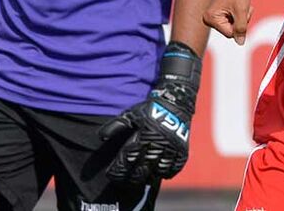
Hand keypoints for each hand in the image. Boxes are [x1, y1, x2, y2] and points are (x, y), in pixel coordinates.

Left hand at [100, 42, 200, 182]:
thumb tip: (101, 137)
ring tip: (142, 179)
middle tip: (125, 181)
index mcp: (143, 136)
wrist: (176, 102)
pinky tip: (160, 174)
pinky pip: (174, 167)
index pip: (127, 160)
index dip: (118, 170)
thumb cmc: (150, 109)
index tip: (111, 175)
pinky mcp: (182, 149)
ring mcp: (171, 148)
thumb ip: (116, 126)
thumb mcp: (131, 114)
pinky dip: (167, 173)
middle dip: (131, 178)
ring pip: (158, 171)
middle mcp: (157, 144)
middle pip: (142, 170)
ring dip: (149, 177)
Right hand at [203, 0, 252, 44]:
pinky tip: (240, 4)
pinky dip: (240, 14)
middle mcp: (209, 18)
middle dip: (241, 21)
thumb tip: (240, 43)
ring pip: (234, 26)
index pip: (230, 34)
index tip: (242, 12)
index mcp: (210, 18)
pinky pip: (234, 20)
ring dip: (242, 18)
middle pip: (231, 31)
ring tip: (242, 5)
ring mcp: (214, 16)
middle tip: (243, 8)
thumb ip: (241, 29)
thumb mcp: (242, 12)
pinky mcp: (220, 13)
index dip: (240, 25)